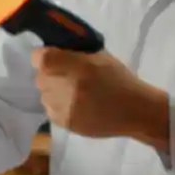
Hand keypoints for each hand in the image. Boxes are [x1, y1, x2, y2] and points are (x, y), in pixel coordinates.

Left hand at [31, 48, 168, 147]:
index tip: (52, 58)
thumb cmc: (120, 79)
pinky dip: (58, 106)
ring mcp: (63, 107)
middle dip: (50, 74)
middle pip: (40, 77)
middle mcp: (64, 87)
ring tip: (72, 93)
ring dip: (53, 91)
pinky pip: (50, 111)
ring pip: (44, 95)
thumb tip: (57, 50)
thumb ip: (75, 53)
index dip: (43, 56)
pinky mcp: (65, 124)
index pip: (39, 58)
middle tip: (65, 75)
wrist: (135, 111)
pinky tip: (75, 105)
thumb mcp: (100, 56)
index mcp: (74, 66)